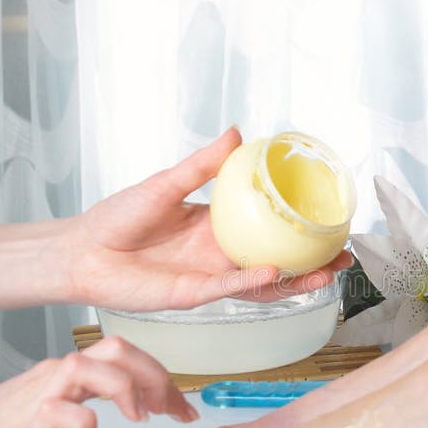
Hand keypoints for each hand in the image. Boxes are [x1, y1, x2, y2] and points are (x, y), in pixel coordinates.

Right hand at [0, 336, 198, 427]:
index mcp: (71, 370)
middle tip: (169, 407)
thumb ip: (93, 394)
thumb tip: (138, 396)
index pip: (124, 354)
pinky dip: (88, 427)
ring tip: (139, 418)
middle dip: (154, 374)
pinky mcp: (30, 424)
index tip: (179, 405)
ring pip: (88, 366)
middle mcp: (58, 375)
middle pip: (115, 349)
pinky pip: (63, 413)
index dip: (159, 374)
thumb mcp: (62, 408)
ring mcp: (43, 396)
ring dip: (125, 390)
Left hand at [69, 128, 350, 310]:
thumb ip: (203, 165)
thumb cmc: (119, 217)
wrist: (83, 250)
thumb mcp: (167, 183)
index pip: (269, 229)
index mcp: (219, 227)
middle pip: (278, 262)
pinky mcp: (194, 295)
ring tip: (326, 272)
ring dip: (295, 280)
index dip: (300, 228)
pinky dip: (253, 281)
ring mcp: (211, 277)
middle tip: (343, 254)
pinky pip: (230, 288)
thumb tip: (237, 133)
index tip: (330, 219)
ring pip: (263, 284)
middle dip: (313, 262)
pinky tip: (275, 272)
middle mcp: (222, 254)